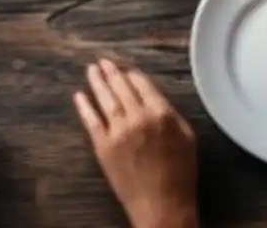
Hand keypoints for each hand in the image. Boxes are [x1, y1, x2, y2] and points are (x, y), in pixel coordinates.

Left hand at [75, 60, 198, 227]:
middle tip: (104, 62)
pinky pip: (91, 121)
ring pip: (105, 98)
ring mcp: (118, 131)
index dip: (132, 74)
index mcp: (161, 114)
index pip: (143, 84)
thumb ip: (170, 114)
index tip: (126, 69)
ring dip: (97, 81)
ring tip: (92, 69)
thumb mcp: (187, 137)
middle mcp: (139, 118)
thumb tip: (153, 98)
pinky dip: (84, 106)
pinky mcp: (103, 146)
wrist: (162, 205)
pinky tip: (79, 95)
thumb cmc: (180, 174)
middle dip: (112, 72)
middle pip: (122, 87)